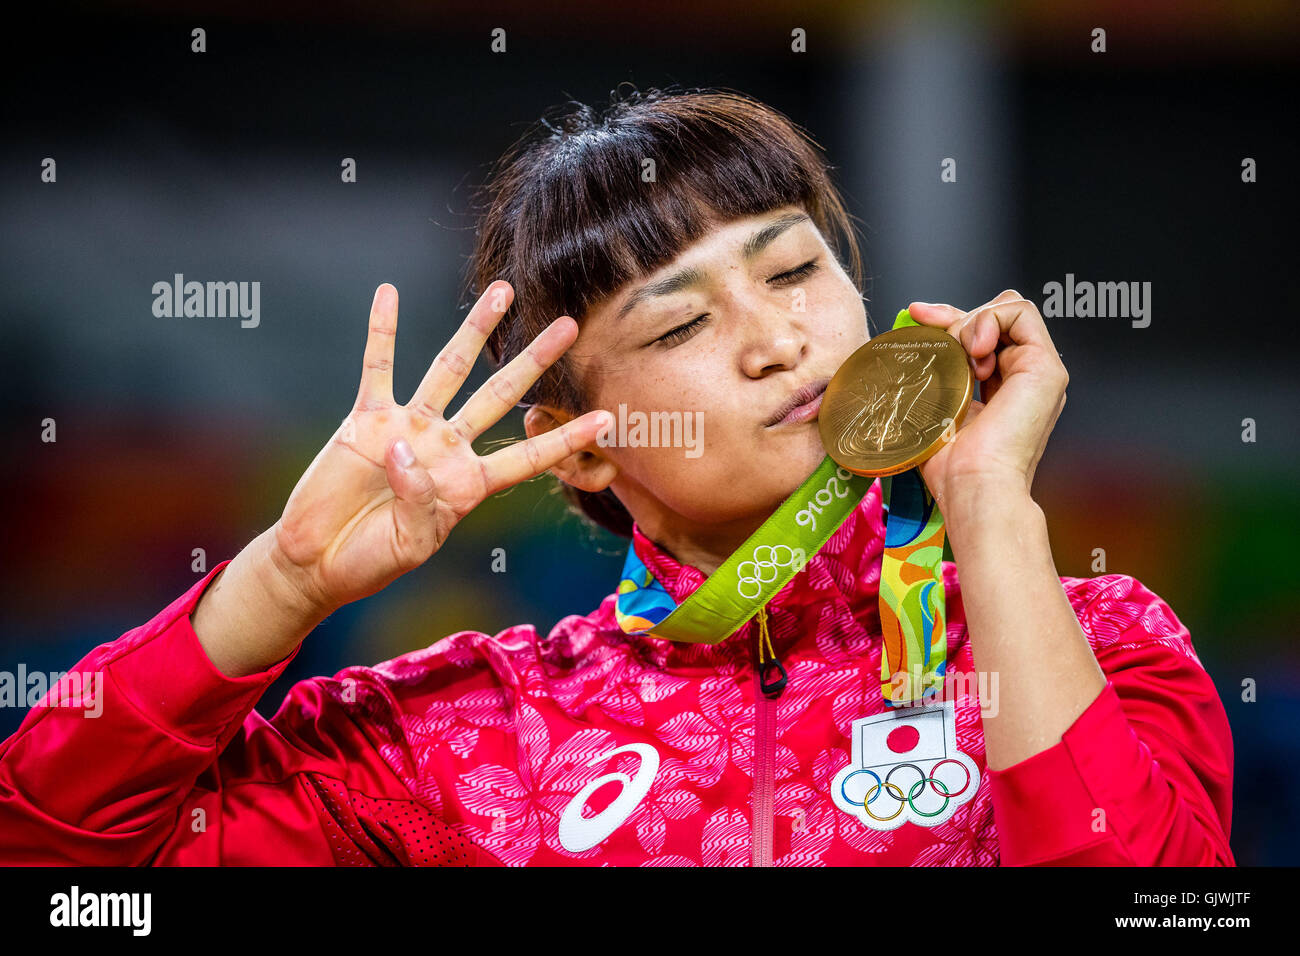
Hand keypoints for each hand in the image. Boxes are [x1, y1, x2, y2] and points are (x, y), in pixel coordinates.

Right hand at [269, 281, 611, 614]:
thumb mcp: (410, 545)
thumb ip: (419, 502)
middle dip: (534, 361)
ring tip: (502, 291)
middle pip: (500, 395)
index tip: (607, 418)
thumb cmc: (371, 561)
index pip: (528, 457)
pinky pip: (377, 366)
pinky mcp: (366, 419)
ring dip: (475, 329)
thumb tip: (408, 446)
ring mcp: (409, 427)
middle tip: (569, 324)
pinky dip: (382, 330)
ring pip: (450, 369)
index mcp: (469, 484)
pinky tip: (388, 293)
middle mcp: (447, 447)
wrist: (319, 559)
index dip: (566, 438)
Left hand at [906, 290, 1067, 509]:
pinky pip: (1022, 312)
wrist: (972, 484)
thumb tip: (919, 336)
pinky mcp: (1046, 368)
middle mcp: (1024, 377)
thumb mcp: (937, 404)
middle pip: (994, 319)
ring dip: (972, 322)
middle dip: (957, 315)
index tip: (917, 315)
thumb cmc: (951, 463)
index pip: (980, 335)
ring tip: (960, 357)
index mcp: (1002, 389)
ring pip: (1007, 310)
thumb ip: (938, 371)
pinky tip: (974, 349)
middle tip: (929, 327)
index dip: (949, 317)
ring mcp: (1039, 372)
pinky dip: (991, 319)